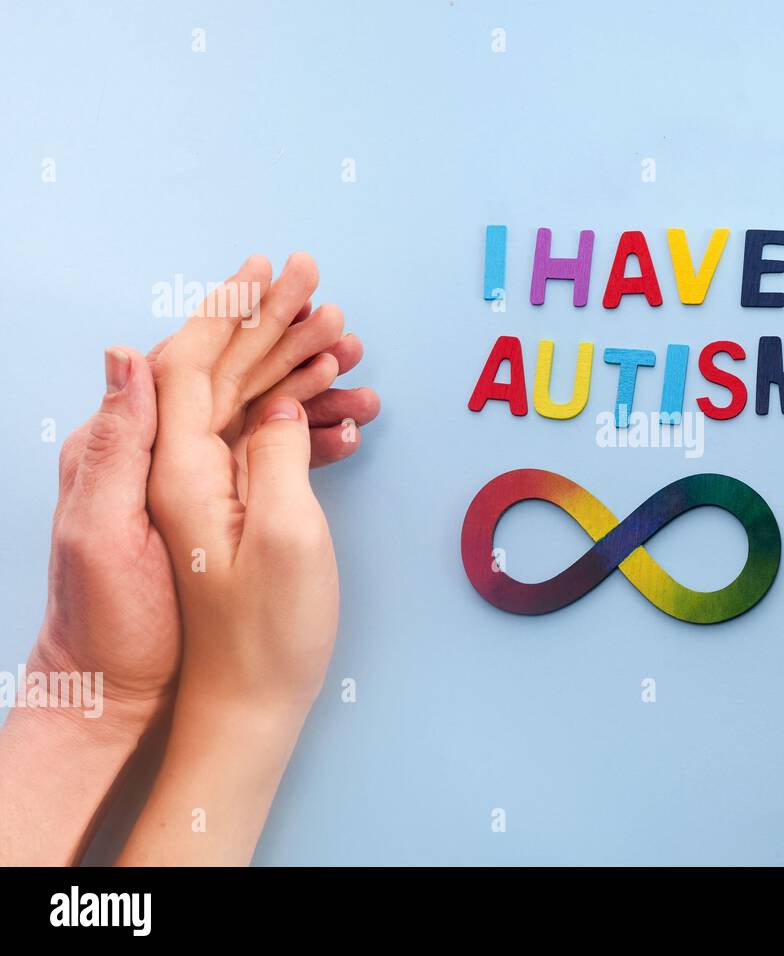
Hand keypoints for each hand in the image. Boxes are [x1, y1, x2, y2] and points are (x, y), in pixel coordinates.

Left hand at [2, 253, 376, 864]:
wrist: (169, 702)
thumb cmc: (148, 626)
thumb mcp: (139, 533)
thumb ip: (144, 442)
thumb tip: (132, 354)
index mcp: (145, 458)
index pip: (186, 362)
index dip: (227, 312)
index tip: (264, 270)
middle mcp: (166, 463)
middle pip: (227, 375)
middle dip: (279, 330)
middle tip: (327, 296)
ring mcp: (199, 489)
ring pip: (258, 409)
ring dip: (306, 377)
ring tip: (353, 353)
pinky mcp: (227, 515)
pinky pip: (272, 455)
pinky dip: (312, 432)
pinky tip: (349, 423)